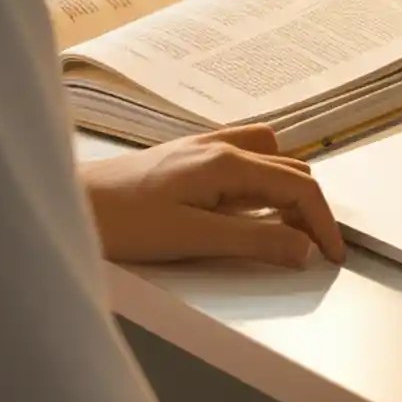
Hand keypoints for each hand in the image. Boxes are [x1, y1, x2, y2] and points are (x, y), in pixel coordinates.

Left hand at [79, 126, 344, 266]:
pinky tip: (247, 208)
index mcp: (226, 162)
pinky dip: (262, 184)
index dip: (323, 222)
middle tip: (311, 249)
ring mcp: (203, 149)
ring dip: (288, 192)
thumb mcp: (193, 239)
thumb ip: (254, 241)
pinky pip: (245, 161)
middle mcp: (220, 147)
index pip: (298, 186)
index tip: (333, 254)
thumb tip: (303, 247)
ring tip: (284, 230)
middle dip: (310, 209)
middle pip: (291, 170)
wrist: (68, 203)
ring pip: (271, 160)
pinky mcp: (188, 159)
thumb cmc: (118, 220)